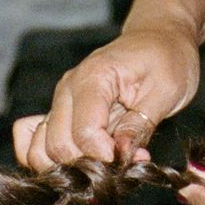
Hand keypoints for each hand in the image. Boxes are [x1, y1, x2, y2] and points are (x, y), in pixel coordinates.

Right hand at [12, 23, 201, 168]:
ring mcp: (61, 102)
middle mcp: (68, 89)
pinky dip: (54, 161)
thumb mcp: (167, 90)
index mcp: (94, 78)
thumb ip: (140, 125)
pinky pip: (37, 143)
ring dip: (70, 167)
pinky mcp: (62, 114)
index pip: (84, 132)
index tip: (131, 160)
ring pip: (41, 150)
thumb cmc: (167, 58)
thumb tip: (121, 156)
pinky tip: (85, 162)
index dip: (106, 156)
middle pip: (57, 145)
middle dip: (89, 165)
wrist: (160, 37)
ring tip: (107, 165)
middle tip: (123, 165)